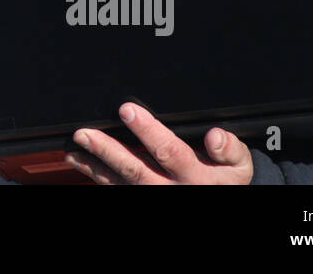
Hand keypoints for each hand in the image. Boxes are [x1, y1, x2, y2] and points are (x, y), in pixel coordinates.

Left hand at [65, 103, 253, 184]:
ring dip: (94, 164)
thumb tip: (214, 135)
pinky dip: (95, 175)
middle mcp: (169, 189)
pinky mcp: (139, 198)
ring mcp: (151, 196)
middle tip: (85, 133)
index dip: (147, 130)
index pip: (168, 151)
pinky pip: (114, 188)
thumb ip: (230, 149)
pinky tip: (79, 160)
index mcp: (194, 176)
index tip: (127, 109)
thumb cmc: (226, 182)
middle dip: (108, 150)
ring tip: (73, 148)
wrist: (220, 202)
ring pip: (119, 181)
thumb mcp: (238, 167)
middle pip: (134, 169)